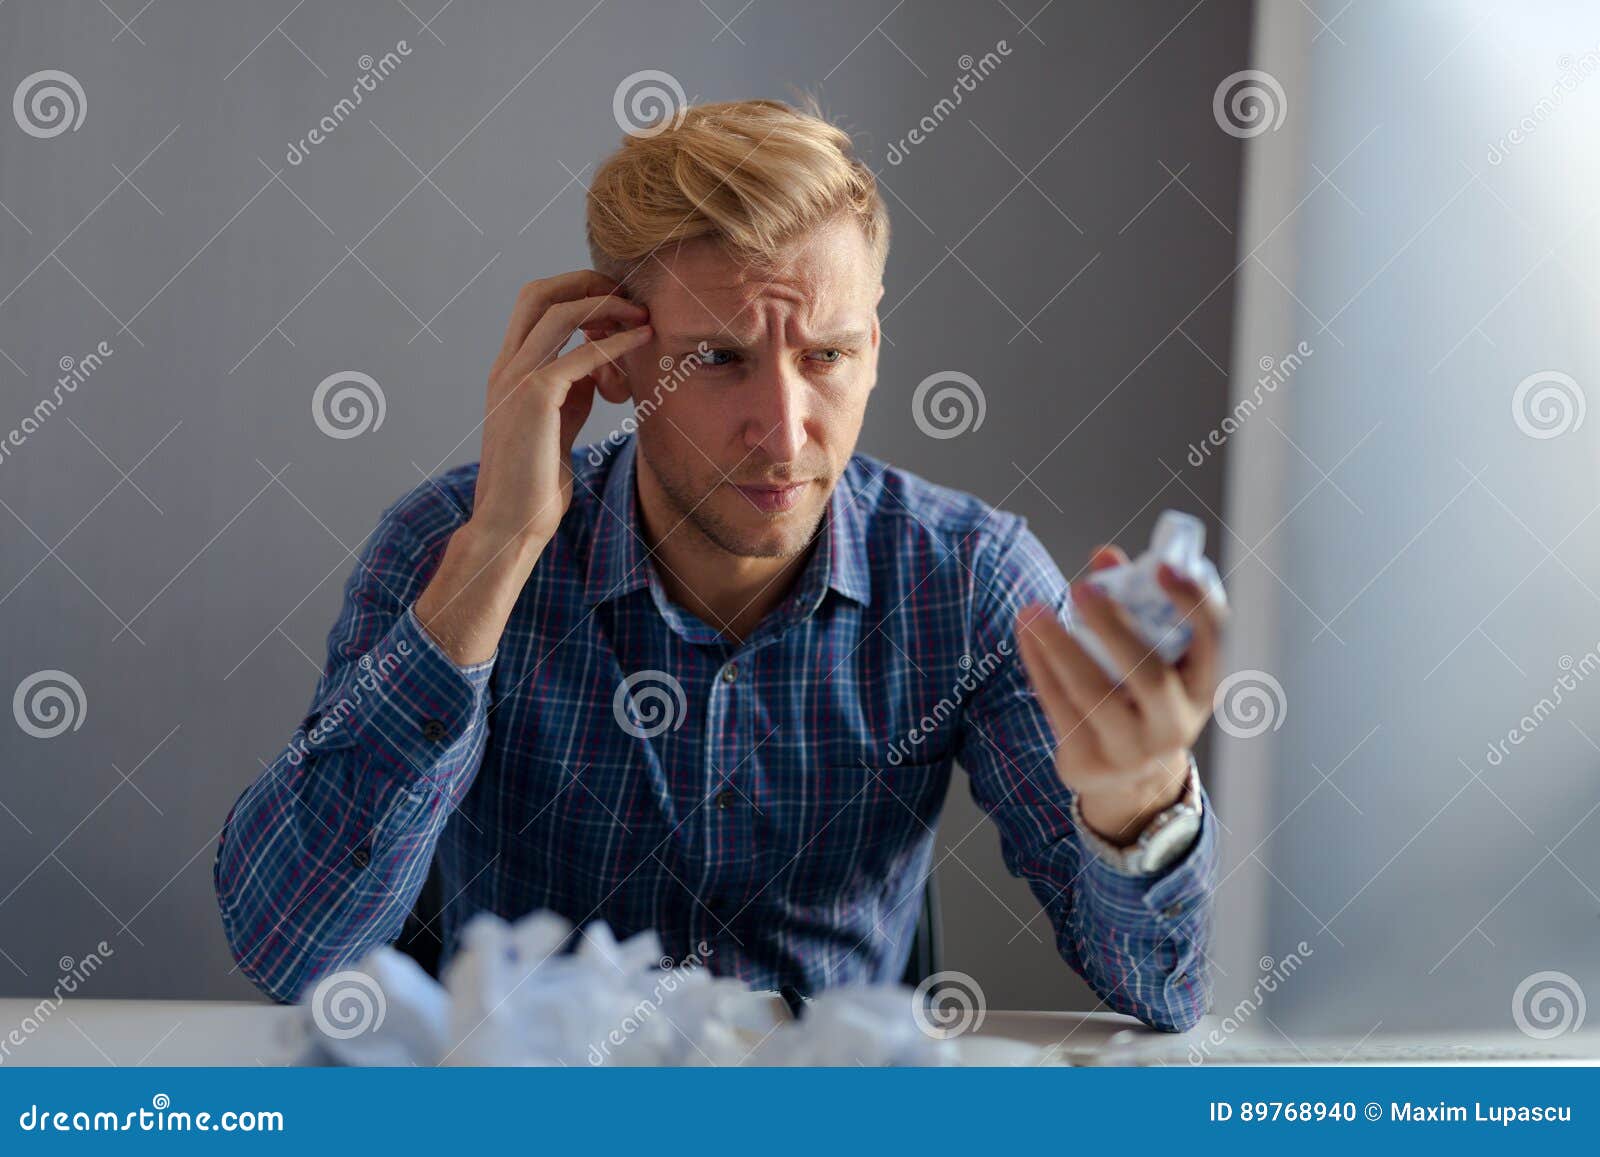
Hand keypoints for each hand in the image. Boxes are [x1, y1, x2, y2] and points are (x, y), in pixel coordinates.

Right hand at [469, 271, 651, 549]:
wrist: (511, 523)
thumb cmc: (535, 483)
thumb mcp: (556, 425)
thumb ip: (570, 391)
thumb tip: (597, 367)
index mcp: (508, 370)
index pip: (535, 305)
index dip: (576, 292)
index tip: (616, 302)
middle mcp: (506, 366)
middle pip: (540, 292)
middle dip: (586, 282)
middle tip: (629, 294)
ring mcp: (516, 379)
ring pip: (558, 312)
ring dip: (605, 304)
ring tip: (641, 312)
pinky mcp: (534, 398)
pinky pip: (580, 353)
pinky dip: (615, 341)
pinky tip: (643, 338)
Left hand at [1015, 545, 1226, 846]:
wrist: (1131, 779)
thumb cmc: (1141, 696)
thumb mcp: (1152, 658)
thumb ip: (1133, 604)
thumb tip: (1104, 555)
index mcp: (1202, 687)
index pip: (1213, 641)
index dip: (1193, 603)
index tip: (1163, 567)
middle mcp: (1175, 722)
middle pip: (1148, 675)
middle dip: (1113, 628)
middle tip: (1081, 588)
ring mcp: (1132, 749)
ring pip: (1092, 694)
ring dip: (1059, 646)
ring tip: (1032, 610)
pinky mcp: (1089, 761)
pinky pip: (1059, 707)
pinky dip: (1040, 667)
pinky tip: (1026, 635)